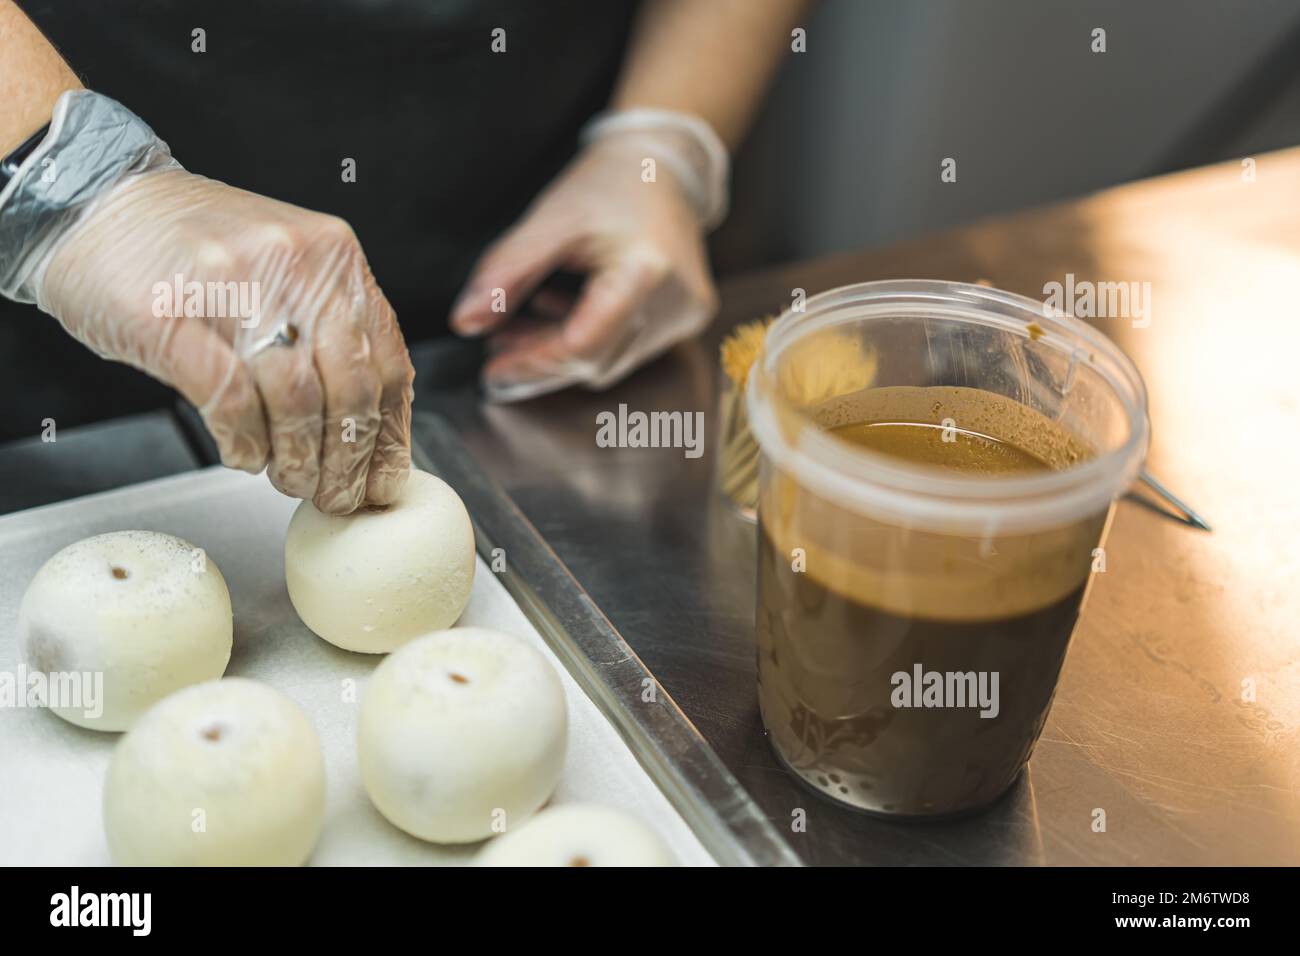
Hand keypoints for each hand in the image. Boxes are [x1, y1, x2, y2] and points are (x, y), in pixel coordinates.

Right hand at [36, 168, 413, 513]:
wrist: (94, 206)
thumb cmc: (191, 250)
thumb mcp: (287, 273)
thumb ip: (331, 331)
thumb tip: (372, 427)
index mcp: (334, 257)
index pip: (388, 363)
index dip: (391, 436)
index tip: (383, 480)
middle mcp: (296, 265)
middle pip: (349, 391)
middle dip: (348, 460)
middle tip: (337, 495)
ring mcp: (234, 287)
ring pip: (297, 403)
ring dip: (297, 459)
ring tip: (289, 479)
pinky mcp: (173, 318)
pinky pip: (231, 401)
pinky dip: (245, 443)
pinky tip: (244, 455)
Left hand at [450, 133, 718, 400]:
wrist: (666, 163)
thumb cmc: (610, 184)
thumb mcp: (550, 220)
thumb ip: (506, 272)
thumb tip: (466, 322)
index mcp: (644, 273)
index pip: (584, 343)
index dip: (534, 361)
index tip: (494, 369)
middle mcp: (673, 303)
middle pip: (596, 360)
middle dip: (541, 361)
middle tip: (496, 353)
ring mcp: (683, 315)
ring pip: (610, 359)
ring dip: (560, 352)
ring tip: (515, 330)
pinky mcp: (683, 317)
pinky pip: (626, 345)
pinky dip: (587, 340)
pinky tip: (552, 313)